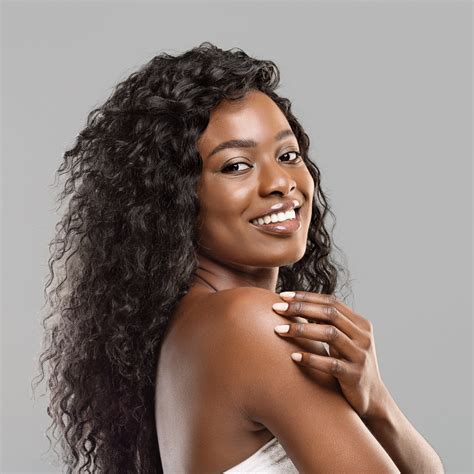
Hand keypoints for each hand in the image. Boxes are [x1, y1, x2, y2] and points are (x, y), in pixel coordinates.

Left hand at [272, 291, 387, 420]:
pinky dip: (311, 359)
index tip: (283, 295)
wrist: (371, 397)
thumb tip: (296, 304)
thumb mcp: (341, 340)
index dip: (306, 297)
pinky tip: (293, 357)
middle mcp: (363, 336)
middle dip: (301, 308)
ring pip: (330, 334)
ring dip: (302, 330)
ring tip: (279, 330)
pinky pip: (331, 364)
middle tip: (277, 308)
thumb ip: (327, 323)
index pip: (331, 302)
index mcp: (360, 323)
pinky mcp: (354, 376)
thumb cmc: (348, 363)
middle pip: (330, 314)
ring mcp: (360, 356)